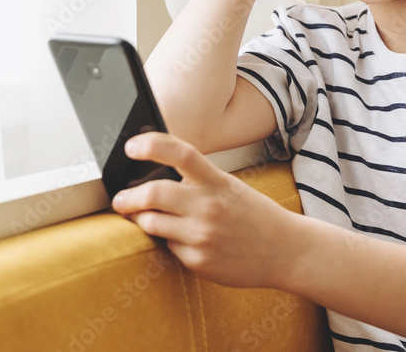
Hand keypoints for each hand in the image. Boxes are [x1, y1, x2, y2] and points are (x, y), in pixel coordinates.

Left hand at [111, 132, 298, 288]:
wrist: (285, 250)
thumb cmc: (255, 215)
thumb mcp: (230, 187)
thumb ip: (198, 181)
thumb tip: (155, 177)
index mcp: (217, 182)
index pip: (181, 153)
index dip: (151, 146)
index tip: (131, 147)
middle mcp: (208, 207)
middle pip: (153, 194)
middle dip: (127, 197)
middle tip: (120, 199)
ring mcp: (202, 236)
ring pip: (151, 223)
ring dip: (143, 220)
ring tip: (148, 218)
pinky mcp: (198, 261)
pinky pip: (168, 247)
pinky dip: (171, 242)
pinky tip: (189, 241)